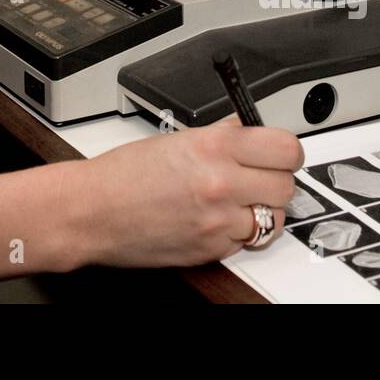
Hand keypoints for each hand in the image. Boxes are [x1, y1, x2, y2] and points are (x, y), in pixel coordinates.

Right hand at [75, 120, 303, 267]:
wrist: (93, 211)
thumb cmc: (124, 174)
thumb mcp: (177, 139)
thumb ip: (221, 135)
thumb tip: (250, 129)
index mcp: (213, 146)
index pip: (285, 148)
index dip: (285, 151)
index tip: (279, 153)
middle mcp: (221, 183)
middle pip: (286, 185)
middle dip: (275, 179)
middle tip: (257, 176)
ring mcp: (219, 221)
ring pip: (274, 218)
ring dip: (262, 209)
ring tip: (237, 200)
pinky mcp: (213, 250)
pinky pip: (248, 240)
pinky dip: (239, 230)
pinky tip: (217, 218)